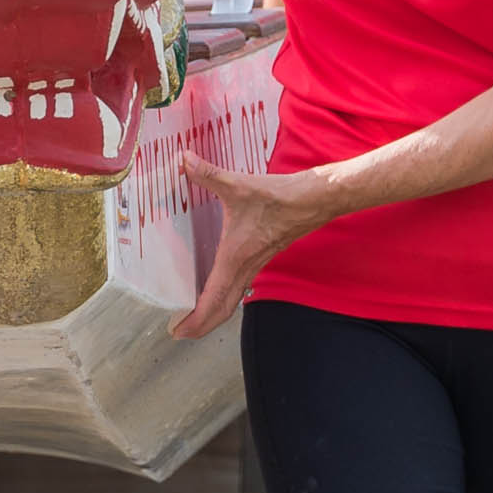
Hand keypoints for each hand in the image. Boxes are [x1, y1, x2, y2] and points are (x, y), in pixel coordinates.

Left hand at [170, 152, 336, 340]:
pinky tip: (214, 289)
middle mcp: (244, 267)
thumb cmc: (279, 197)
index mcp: (235, 258)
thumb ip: (208, 174)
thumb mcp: (239, 184)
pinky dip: (224, 297)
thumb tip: (183, 159)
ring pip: (231, 300)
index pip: (213, 299)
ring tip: (191, 317)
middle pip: (222, 309)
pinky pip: (239, 287)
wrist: (315, 200)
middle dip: (200, 325)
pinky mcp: (260, 258)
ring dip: (212, 312)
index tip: (178, 331)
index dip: (195, 320)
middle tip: (178, 333)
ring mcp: (254, 266)